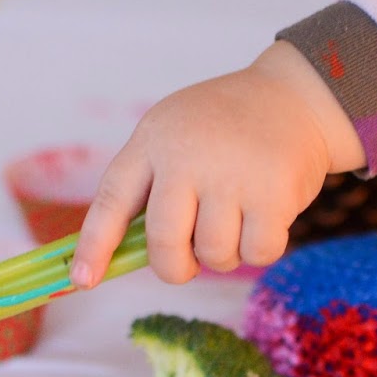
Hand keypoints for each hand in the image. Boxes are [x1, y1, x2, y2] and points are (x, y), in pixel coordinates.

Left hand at [69, 41, 364, 286]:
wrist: (294, 97)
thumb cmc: (224, 129)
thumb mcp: (173, 136)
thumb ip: (147, 188)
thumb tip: (120, 258)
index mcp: (153, 141)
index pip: (112, 200)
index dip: (95, 246)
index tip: (82, 279)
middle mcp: (188, 155)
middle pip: (164, 243)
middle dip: (174, 266)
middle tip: (188, 260)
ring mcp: (232, 174)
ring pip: (213, 255)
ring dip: (223, 255)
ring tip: (235, 221)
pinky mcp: (274, 192)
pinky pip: (257, 254)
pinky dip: (260, 249)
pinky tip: (264, 218)